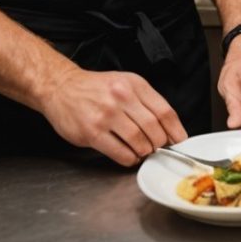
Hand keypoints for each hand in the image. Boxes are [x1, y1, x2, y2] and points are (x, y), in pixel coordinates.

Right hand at [39, 68, 186, 166]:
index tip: (179, 140)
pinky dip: (129, 159)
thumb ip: (146, 102)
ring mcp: (106, 116)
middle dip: (160, 143)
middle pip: (153, 128)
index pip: (164, 111)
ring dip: (145, 151)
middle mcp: (121, 98)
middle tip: (158, 147)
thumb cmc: (96, 88)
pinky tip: (130, 156)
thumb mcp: (125, 83)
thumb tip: (168, 127)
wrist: (61, 87)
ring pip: (138, 142)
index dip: (175, 130)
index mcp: (134, 85)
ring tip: (143, 151)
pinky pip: (120, 152)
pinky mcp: (92, 132)